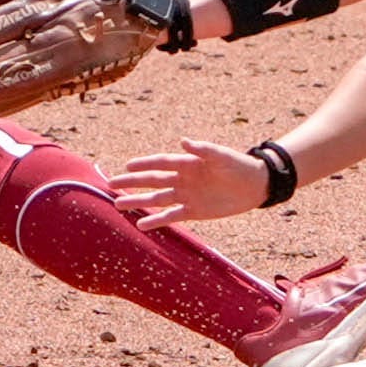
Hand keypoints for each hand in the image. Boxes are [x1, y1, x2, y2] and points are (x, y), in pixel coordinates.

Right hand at [107, 141, 269, 230]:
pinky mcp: (193, 211)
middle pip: (152, 181)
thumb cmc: (238, 165)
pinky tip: (142, 225)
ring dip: (138, 202)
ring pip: (157, 199)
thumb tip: (183, 141)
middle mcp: (182, 179)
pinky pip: (170, 216)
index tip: (127, 165)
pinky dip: (156, 221)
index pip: (161, 162)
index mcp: (187, 162)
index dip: (144, 164)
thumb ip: (202, 149)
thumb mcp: (221, 155)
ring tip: (119, 205)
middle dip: (132, 182)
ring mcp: (186, 195)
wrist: (254, 186)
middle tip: (111, 184)